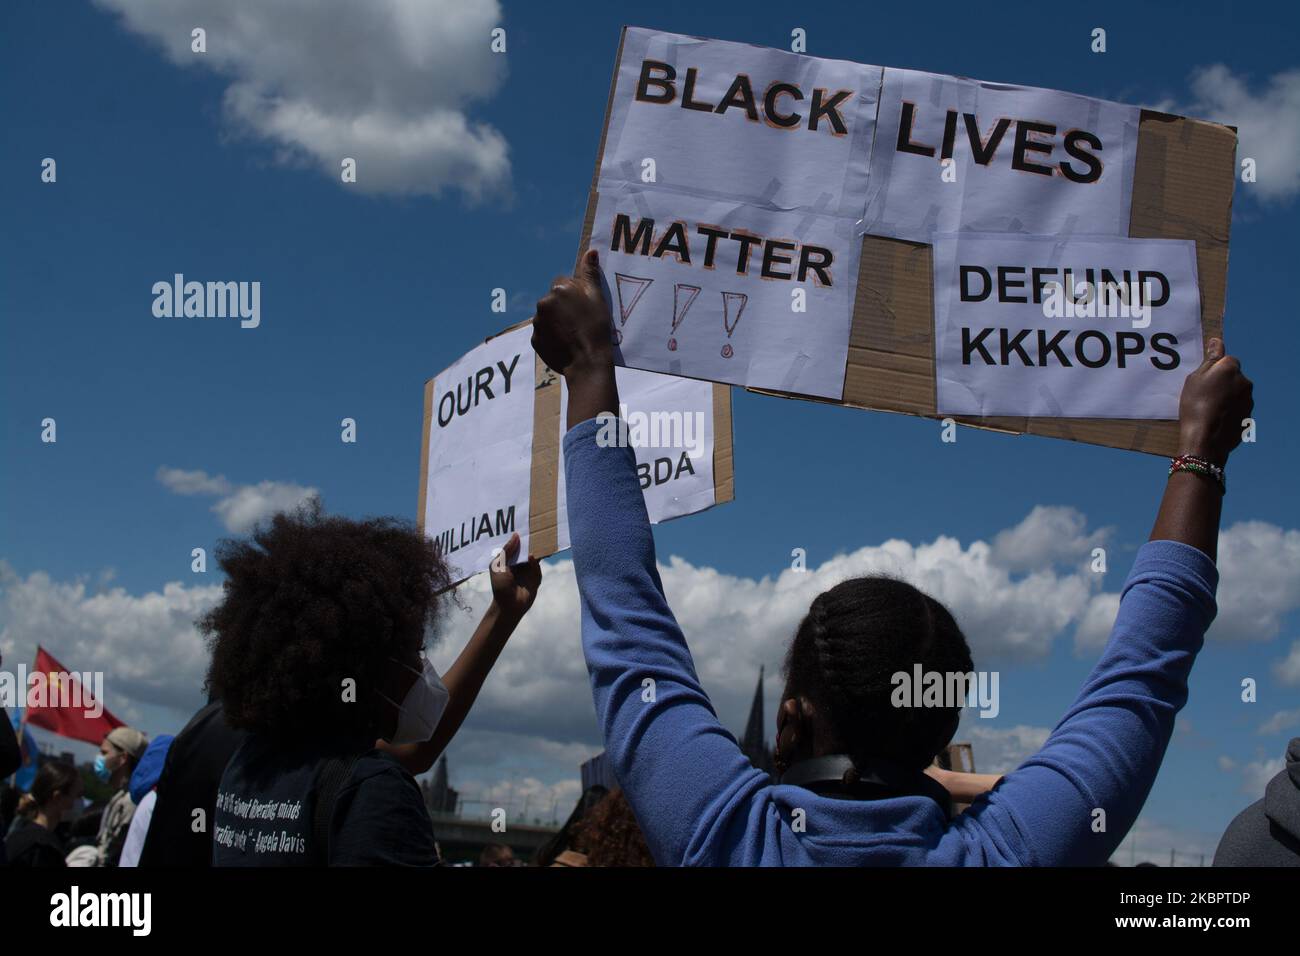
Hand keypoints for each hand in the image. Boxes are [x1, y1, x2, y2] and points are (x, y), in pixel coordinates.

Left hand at [490, 532, 540, 620]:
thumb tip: (516, 535)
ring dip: (537, 549)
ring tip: (539, 539)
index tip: (524, 526)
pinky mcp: (536, 578)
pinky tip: (532, 556)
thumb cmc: (500, 585)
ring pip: (535, 557)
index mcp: (510, 560)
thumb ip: (507, 550)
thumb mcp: (498, 565)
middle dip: (531, 541)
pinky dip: (535, 562)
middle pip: (528, 549)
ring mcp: (529, 571)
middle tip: (535, 529)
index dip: (520, 537)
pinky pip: (537, 568)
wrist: (508, 605)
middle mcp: (520, 564)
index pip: (516, 545)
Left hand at [531, 249, 614, 380]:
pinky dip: (552, 337)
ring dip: (557, 322)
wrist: (587, 362)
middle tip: (580, 322)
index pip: (564, 283)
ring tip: (573, 335)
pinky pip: (544, 334)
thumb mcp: (598, 298)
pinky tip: (566, 344)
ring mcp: (537, 323)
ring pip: (548, 317)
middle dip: (564, 308)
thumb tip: (590, 251)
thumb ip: (590, 274)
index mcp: (558, 289)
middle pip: (554, 300)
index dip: (576, 294)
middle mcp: (543, 303)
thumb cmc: (596, 328)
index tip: (584, 307)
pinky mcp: (535, 340)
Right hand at [1177, 337, 1252, 464]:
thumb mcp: (1195, 379)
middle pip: (1233, 376)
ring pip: (1236, 393)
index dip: (1213, 369)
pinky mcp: (1248, 417)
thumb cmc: (1195, 405)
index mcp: (1230, 368)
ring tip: (1208, 410)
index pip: (1226, 359)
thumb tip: (1217, 342)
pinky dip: (1229, 412)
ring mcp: (1248, 400)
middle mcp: (1244, 381)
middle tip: (1202, 395)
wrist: (1205, 439)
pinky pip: (1237, 409)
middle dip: (1221, 383)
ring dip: (1226, 397)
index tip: (1202, 380)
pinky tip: (1215, 420)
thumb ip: (1209, 360)